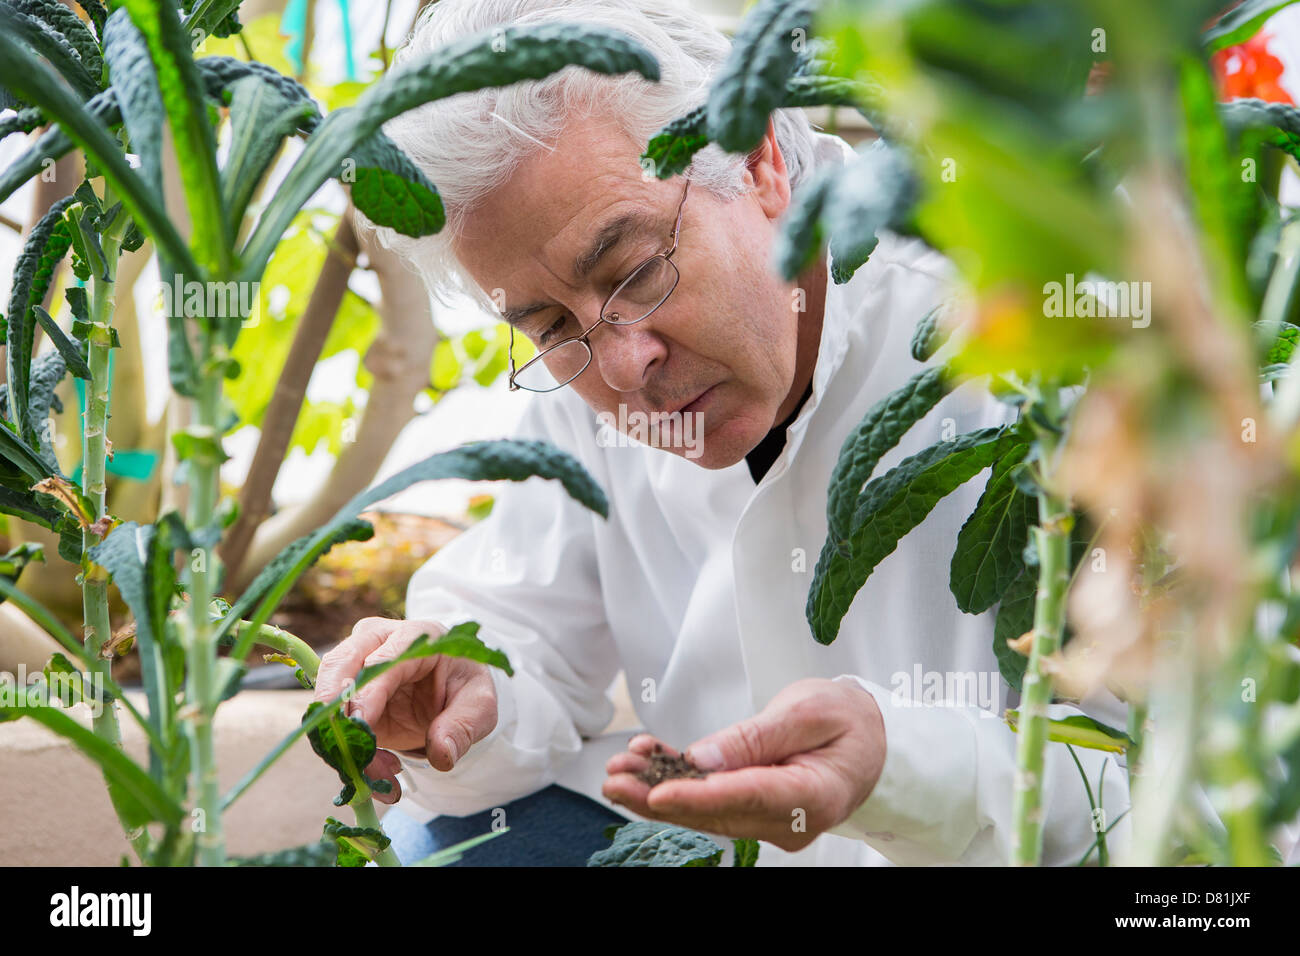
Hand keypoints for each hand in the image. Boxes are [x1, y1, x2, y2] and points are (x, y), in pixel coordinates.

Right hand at [313, 617, 498, 804]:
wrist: (449, 691)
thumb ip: (463, 726)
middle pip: (338, 665)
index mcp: (414, 637)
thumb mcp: (480, 705)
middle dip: (335, 710)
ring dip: (343, 741)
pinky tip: (377, 775)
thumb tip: (441, 754)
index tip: (360, 724)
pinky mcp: (345, 696)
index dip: (366, 691)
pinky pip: (333, 724)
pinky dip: (347, 753)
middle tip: (347, 753)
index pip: (381, 658)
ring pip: (327, 698)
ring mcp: (354, 667)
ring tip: (381, 775)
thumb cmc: (464, 687)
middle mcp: (376, 643)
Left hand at [602, 678, 885, 851]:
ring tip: (616, 772)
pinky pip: (709, 801)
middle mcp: (788, 820)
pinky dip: (675, 783)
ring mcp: (769, 821)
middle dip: (659, 796)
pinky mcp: (752, 811)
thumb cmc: (848, 721)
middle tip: (614, 778)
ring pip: (705, 811)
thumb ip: (758, 736)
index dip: (700, 797)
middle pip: (716, 812)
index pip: (749, 797)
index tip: (658, 794)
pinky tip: (644, 764)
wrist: (869, 742)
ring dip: (656, 791)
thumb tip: (704, 758)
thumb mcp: (810, 711)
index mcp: (814, 795)